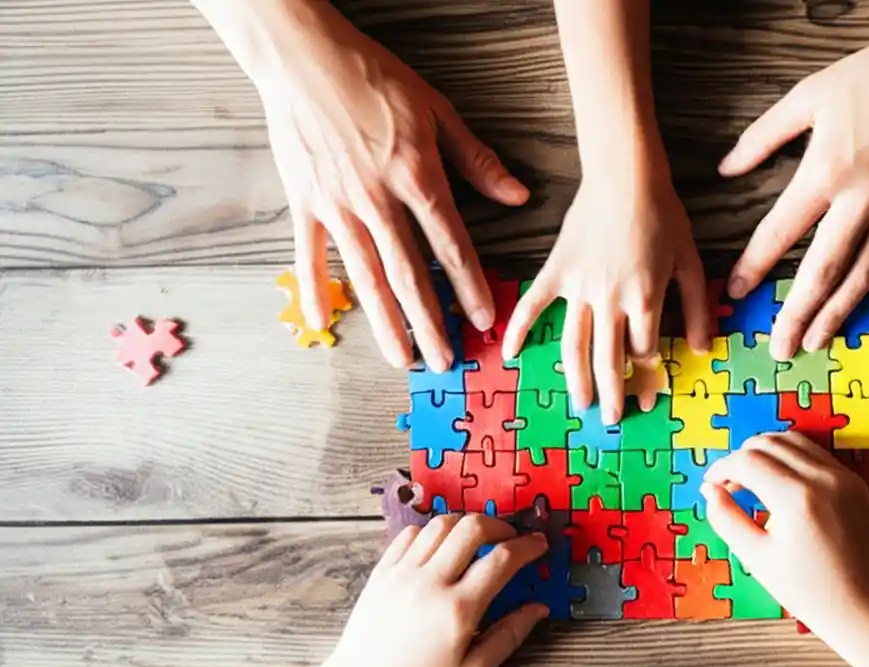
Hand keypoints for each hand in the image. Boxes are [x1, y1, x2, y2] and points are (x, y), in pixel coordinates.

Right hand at [242, 2, 529, 368]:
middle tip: (446, 359)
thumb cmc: (374, 80)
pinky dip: (313, 291)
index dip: (469, 286)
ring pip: (365, 276)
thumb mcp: (437, 111)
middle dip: (431, 322)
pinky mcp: (304, 203)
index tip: (483, 318)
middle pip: (409, 274)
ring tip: (402, 358)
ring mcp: (337, 206)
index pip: (450, 245)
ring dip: (385, 322)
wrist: (305, 58)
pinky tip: (322, 324)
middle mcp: (376, 200)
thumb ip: (477, 160)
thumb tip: (518, 197)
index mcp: (416, 177)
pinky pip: (308, 257)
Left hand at [275, 515, 548, 666]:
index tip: (537, 545)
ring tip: (477, 538)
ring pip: (441, 523)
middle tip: (510, 538)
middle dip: (500, 525)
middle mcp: (429, 584)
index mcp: (457, 610)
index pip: (502, 559)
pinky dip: (432, 530)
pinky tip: (441, 545)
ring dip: (466, 523)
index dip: (527, 546)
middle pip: (472, 527)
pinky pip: (410, 533)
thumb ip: (510, 635)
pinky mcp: (383, 570)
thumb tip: (537, 609)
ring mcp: (403, 573)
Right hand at [502, 172, 709, 424]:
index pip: (643, 349)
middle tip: (612, 418)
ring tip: (580, 403)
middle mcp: (610, 300)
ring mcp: (579, 287)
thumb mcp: (690, 262)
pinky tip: (512, 354)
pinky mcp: (556, 271)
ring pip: (574, 344)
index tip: (646, 383)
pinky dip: (521, 329)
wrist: (625, 176)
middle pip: (608, 358)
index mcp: (645, 299)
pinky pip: (534, 306)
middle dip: (611, 393)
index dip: (646, 368)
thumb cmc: (663, 216)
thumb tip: (703, 350)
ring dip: (576, 378)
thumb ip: (696, 309)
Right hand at [700, 433, 868, 638]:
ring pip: (792, 440)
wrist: (864, 606)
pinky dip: (790, 458)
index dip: (722, 468)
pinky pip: (814, 454)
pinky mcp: (854, 482)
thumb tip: (710, 490)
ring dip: (765, 452)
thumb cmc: (809, 591)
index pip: (748, 461)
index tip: (710, 484)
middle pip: (768, 443)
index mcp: (796, 498)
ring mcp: (843, 477)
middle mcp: (823, 478)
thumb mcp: (757, 558)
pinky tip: (779, 484)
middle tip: (727, 485)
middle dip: (741, 457)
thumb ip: (726, 518)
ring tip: (750, 480)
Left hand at [718, 25, 868, 358]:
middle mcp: (861, 201)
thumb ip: (762, 137)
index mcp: (824, 173)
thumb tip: (726, 168)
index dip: (755, 265)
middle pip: (822, 272)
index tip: (736, 292)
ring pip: (865, 276)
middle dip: (798, 315)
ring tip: (818, 343)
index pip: (780, 232)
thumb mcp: (807, 96)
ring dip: (839, 315)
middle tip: (779, 348)